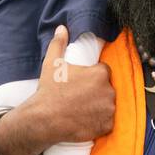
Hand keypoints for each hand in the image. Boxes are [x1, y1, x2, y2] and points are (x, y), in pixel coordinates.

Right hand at [0, 26, 115, 154]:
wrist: (45, 119)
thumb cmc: (49, 90)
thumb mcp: (52, 63)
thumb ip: (59, 44)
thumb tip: (62, 28)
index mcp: (100, 73)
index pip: (103, 72)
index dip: (93, 77)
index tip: (83, 83)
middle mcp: (109, 90)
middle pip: (108, 88)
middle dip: (98, 91)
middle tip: (81, 97)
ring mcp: (109, 109)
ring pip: (109, 105)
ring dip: (100, 107)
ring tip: (83, 109)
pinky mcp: (107, 126)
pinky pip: (108, 122)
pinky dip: (100, 122)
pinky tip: (87, 120)